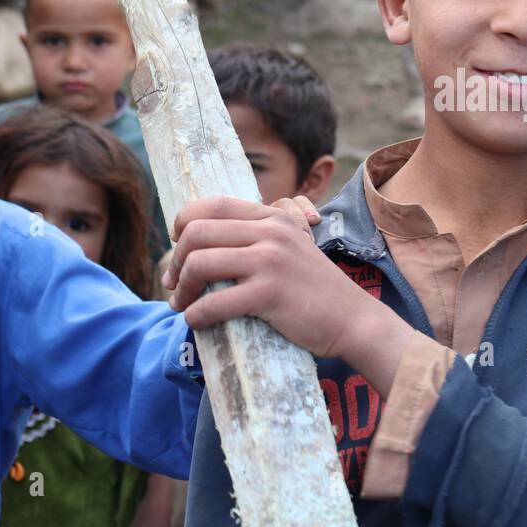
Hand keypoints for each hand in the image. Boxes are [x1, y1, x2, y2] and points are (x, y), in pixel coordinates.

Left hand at [162, 196, 413, 394]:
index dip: (184, 222)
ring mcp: (270, 262)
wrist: (353, 319)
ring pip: (199, 264)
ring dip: (181, 289)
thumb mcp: (292, 246)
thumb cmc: (314, 289)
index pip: (212, 204)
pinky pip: (213, 303)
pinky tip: (197, 322)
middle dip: (176, 260)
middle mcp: (271, 232)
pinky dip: (196, 316)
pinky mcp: (269, 294)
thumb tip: (206, 239)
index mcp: (273, 217)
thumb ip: (260, 235)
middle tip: (173, 284)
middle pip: (197, 232)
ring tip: (181, 305)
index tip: (179, 247)